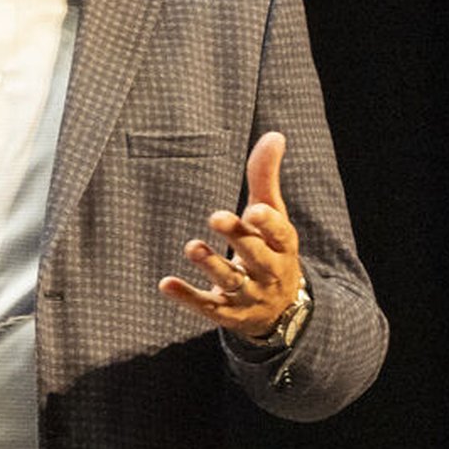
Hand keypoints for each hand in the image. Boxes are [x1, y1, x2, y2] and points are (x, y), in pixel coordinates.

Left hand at [157, 131, 302, 340]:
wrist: (281, 311)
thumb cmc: (271, 248)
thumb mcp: (272, 215)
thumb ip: (266, 177)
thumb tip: (274, 135)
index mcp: (283, 246)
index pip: (280, 235)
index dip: (268, 223)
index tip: (253, 210)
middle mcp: (269, 272)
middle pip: (256, 256)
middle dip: (238, 238)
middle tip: (216, 217)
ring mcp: (249, 295)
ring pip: (231, 281)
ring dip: (211, 265)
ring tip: (192, 247)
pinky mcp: (227, 313)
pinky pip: (207, 307)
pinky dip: (187, 297)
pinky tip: (165, 284)